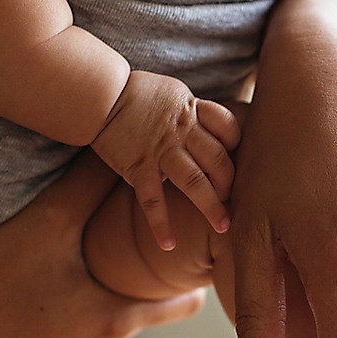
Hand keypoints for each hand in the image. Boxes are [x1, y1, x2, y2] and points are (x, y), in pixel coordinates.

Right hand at [0, 151, 207, 337]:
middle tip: (134, 244)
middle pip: (140, 313)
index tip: (192, 248)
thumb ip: (89, 182)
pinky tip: (33, 290)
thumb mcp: (47, 220)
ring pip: (95, 327)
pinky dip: (56, 317)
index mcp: (115, 318)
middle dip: (141, 282)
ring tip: (79, 262)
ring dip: (94, 298)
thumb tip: (129, 145)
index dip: (192, 276)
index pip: (187, 304)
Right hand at [91, 70, 240, 250]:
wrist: (101, 95)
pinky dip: (160, 224)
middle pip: (218, 159)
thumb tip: (209, 137)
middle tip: (232, 201)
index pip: (228, 128)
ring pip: (194, 181)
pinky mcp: (138, 167)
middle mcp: (182, 131)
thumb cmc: (138, 94)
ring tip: (223, 226)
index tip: (233, 161)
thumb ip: (193, 114)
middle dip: (229, 184)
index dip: (235, 146)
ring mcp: (160, 151)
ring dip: (211, 206)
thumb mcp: (174, 93)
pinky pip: (152, 200)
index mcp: (192, 110)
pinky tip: (168, 244)